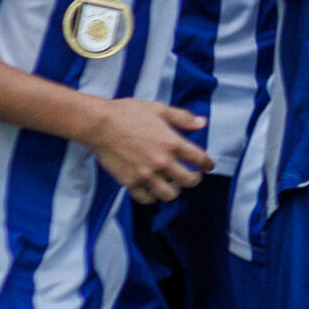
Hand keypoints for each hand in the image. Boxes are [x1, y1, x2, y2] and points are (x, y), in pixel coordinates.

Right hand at [82, 99, 211, 202]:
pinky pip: (146, 198)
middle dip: (195, 179)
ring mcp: (145, 174)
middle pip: (188, 181)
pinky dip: (153, 197)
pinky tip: (154, 190)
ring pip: (169, 194)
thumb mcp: (160, 109)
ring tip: (174, 184)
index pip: (199, 159)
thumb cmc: (129, 113)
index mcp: (173, 143)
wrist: (100, 124)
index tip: (209, 166)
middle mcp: (162, 162)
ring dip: (175, 190)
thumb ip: (183, 118)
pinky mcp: (129, 182)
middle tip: (194, 176)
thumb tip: (202, 123)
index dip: (207, 164)